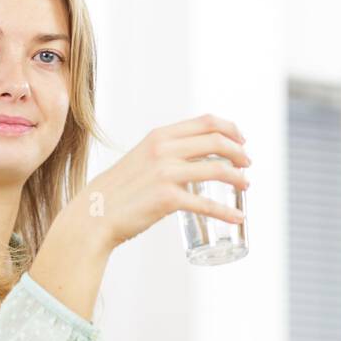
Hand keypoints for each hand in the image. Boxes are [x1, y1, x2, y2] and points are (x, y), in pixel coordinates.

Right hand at [80, 113, 250, 251]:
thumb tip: (186, 162)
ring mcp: (167, 173)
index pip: (206, 122)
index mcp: (159, 136)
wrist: (94, 215)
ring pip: (217, 169)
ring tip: (246, 185)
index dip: (230, 128)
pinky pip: (206, 204)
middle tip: (247, 163)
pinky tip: (238, 218)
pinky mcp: (168, 199)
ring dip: (238, 177)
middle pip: (217, 141)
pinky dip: (226, 212)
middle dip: (239, 151)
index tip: (241, 140)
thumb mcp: (140, 160)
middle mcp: (164, 149)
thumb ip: (162, 155)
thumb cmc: (117, 193)